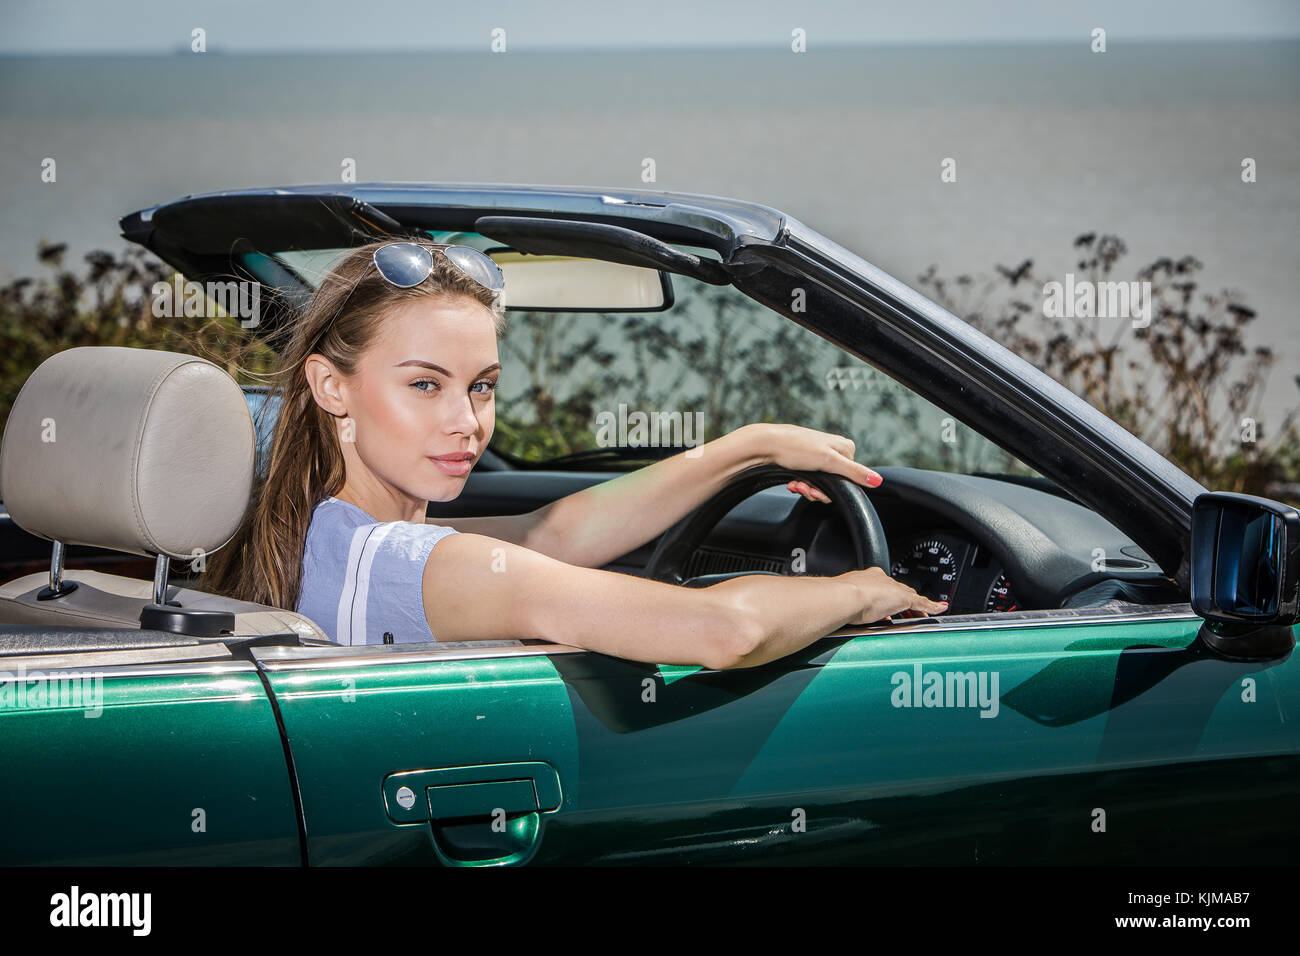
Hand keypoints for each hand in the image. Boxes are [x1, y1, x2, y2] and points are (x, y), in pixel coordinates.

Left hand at [743, 423, 882, 502]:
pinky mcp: (805, 461)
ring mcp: (819, 455)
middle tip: (803, 487)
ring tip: (796, 484)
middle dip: (817, 490)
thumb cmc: (795, 448)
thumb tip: (878, 481)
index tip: (816, 490)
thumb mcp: (829, 461)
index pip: (849, 479)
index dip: (833, 489)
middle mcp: (834, 450)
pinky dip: (800, 484)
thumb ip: (854, 472)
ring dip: (807, 488)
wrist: (765, 445)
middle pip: (834, 483)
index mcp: (846, 447)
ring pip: (820, 483)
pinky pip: (809, 479)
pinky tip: (792, 482)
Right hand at [845, 566, 947, 623]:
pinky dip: (932, 606)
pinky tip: (939, 609)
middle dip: (904, 602)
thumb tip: (837, 617)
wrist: (845, 597)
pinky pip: (923, 603)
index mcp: (867, 578)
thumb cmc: (839, 599)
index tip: (886, 605)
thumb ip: (846, 607)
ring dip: (918, 607)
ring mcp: (893, 589)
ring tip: (922, 615)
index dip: (887, 596)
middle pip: (899, 591)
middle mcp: (882, 580)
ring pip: (911, 598)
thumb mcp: (844, 602)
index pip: (883, 586)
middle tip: (906, 614)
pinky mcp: (904, 599)